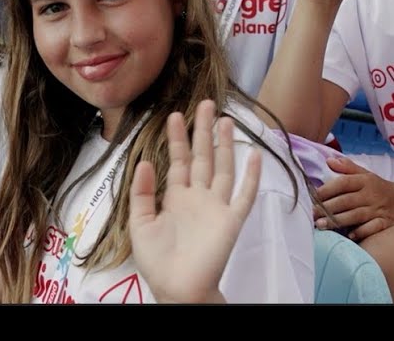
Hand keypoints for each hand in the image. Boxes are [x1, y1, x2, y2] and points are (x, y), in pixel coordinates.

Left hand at [128, 99, 259, 303]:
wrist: (177, 288)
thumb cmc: (158, 262)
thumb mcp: (139, 224)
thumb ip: (141, 193)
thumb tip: (145, 161)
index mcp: (176, 198)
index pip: (179, 161)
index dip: (177, 138)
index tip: (174, 115)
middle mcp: (198, 198)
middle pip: (203, 157)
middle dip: (203, 131)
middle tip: (205, 104)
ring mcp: (216, 207)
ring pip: (223, 169)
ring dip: (226, 145)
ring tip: (226, 120)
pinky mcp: (231, 221)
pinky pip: (244, 195)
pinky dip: (251, 176)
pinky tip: (254, 155)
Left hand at [315, 156, 393, 240]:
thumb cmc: (378, 189)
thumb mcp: (366, 174)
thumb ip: (347, 167)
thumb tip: (329, 161)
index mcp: (365, 181)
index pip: (343, 183)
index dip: (327, 189)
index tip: (312, 197)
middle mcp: (371, 194)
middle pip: (347, 201)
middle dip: (327, 208)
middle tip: (311, 214)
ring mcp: (379, 210)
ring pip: (357, 215)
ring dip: (338, 220)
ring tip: (321, 225)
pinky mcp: (386, 223)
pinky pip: (373, 228)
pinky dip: (362, 232)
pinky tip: (349, 235)